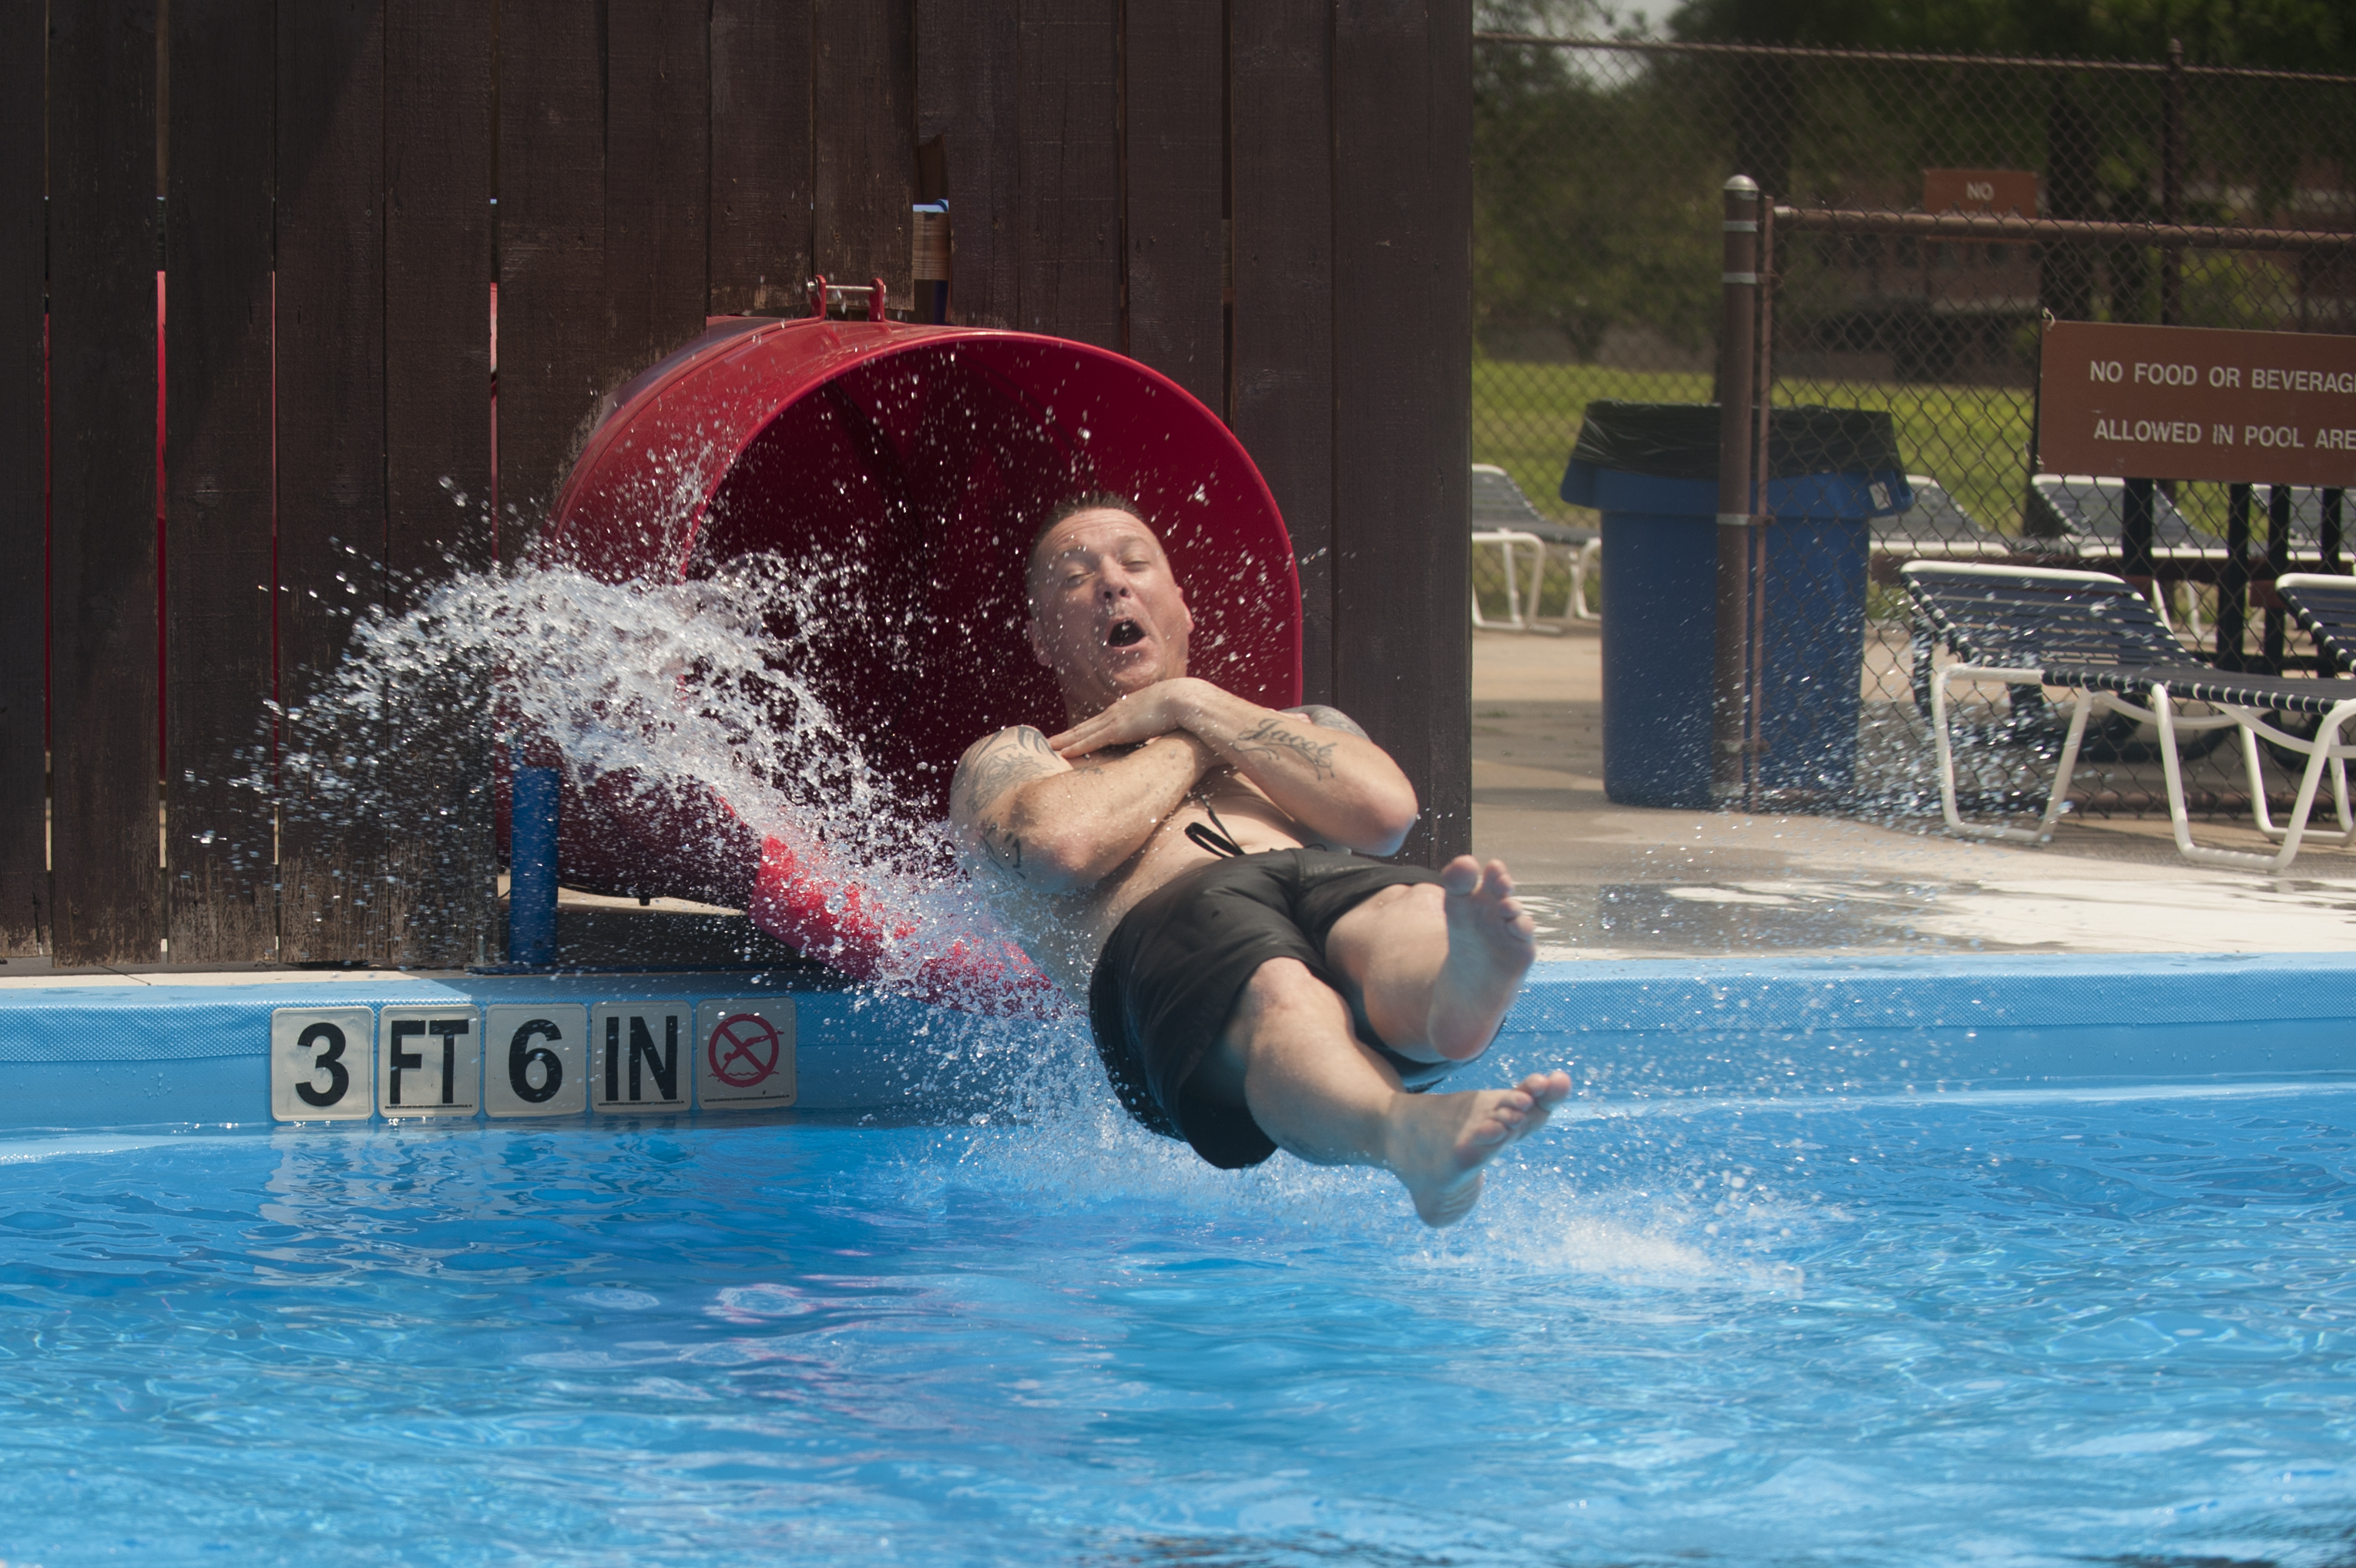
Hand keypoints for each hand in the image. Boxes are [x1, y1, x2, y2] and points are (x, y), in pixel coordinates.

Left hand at [1047, 679, 1208, 757]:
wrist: (1187, 700)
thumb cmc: (1184, 709)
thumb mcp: (1167, 719)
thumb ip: (1160, 727)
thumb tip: (1165, 736)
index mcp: (1129, 709)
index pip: (1102, 721)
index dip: (1086, 729)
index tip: (1074, 734)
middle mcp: (1117, 712)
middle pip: (1086, 725)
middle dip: (1068, 734)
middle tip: (1051, 740)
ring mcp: (1116, 720)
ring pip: (1083, 732)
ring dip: (1065, 740)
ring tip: (1049, 746)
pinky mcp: (1118, 729)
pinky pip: (1091, 740)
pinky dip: (1075, 746)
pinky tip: (1062, 751)